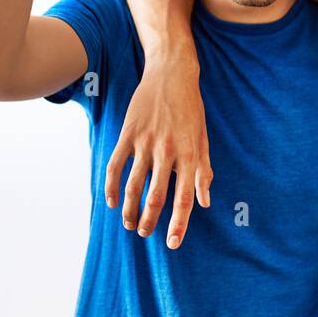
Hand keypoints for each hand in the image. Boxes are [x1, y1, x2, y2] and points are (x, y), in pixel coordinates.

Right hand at [105, 57, 212, 248]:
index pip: (184, 197)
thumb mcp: (203, 138)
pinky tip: (113, 202)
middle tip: (146, 234)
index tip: (173, 243)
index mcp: (188, 154)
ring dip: (130, 209)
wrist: (171, 73)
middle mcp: (166, 151)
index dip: (178, 223)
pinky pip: (116, 165)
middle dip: (150, 220)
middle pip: (156, 196)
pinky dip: (112, 186)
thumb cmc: (191, 108)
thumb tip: (204, 201)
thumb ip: (203, 171)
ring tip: (130, 225)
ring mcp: (144, 142)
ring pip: (134, 185)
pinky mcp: (128, 134)